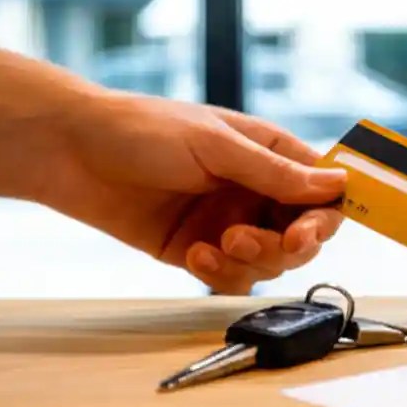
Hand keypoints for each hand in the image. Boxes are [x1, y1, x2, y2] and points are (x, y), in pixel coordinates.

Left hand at [41, 90, 346, 293]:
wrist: (69, 152)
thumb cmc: (141, 129)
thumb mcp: (215, 145)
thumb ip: (276, 172)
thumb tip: (337, 184)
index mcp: (269, 154)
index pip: (323, 191)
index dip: (324, 217)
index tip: (306, 233)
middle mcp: (255, 191)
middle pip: (303, 236)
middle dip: (283, 246)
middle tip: (248, 240)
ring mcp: (228, 222)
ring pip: (270, 262)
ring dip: (250, 260)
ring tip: (214, 245)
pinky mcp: (198, 251)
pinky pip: (232, 277)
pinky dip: (221, 274)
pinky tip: (194, 255)